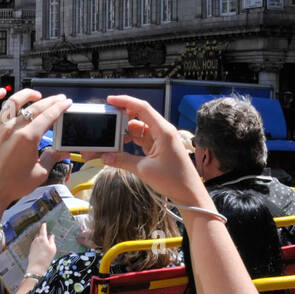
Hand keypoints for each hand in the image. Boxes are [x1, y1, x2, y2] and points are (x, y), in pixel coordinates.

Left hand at [0, 88, 71, 218]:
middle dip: (50, 101)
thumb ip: (52, 158)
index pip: (48, 116)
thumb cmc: (12, 186)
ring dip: (26, 95)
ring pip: (12, 102)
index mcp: (27, 138)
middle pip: (34, 108)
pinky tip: (1, 92)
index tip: (65, 103)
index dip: (59, 108)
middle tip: (58, 99)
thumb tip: (63, 151)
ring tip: (36, 95)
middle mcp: (12, 129)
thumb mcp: (39, 173)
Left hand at [27, 224, 54, 275]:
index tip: (44, 223)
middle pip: (39, 233)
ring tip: (42, 238)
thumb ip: (52, 241)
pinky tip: (39, 246)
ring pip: (36, 239)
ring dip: (39, 237)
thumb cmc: (46, 258)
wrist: (36, 267)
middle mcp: (36, 240)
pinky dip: (37, 242)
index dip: (44, 226)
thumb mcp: (52, 249)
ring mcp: (33, 245)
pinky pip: (34, 244)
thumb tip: (51, 236)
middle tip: (43, 230)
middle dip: (41, 231)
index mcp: (42, 239)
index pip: (43, 230)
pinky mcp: (31, 250)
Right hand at [98, 95, 211, 209]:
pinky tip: (122, 146)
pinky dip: (132, 141)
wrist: (189, 193)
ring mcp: (162, 140)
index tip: (111, 100)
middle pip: (140, 116)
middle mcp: (163, 131)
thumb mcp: (144, 170)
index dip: (125, 101)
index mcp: (163, 131)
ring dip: (126, 132)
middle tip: (108, 122)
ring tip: (112, 139)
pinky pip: (143, 139)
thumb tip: (105, 157)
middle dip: (123, 118)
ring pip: (140, 129)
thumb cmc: (174, 180)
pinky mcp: (160, 148)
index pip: (142, 108)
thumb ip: (123, 161)